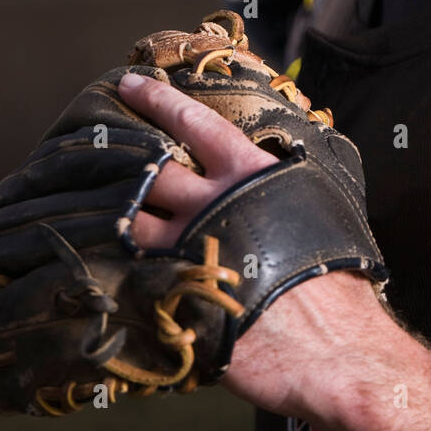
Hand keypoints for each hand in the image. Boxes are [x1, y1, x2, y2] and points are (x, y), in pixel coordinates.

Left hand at [118, 72, 382, 417]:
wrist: (331, 346)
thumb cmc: (336, 277)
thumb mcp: (318, 207)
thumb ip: (284, 184)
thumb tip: (275, 169)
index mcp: (248, 173)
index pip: (193, 123)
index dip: (158, 101)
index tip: (130, 84)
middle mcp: (209, 204)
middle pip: (149, 168)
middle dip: (123, 156)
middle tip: (100, 146)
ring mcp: (185, 250)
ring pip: (132, 220)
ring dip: (115, 213)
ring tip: (93, 205)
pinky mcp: (171, 294)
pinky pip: (131, 273)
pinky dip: (118, 264)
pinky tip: (103, 263)